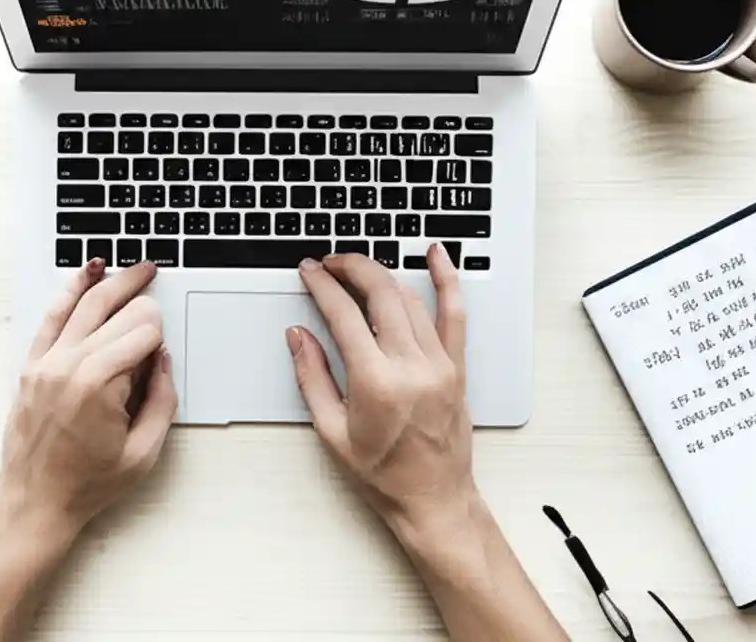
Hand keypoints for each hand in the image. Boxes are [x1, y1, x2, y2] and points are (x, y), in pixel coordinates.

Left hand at [0, 259, 177, 641]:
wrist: (35, 500)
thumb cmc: (87, 483)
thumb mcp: (144, 452)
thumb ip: (161, 400)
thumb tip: (162, 359)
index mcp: (99, 386)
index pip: (142, 334)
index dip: (160, 335)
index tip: (162, 350)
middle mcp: (70, 366)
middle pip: (117, 313)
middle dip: (143, 303)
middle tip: (160, 285)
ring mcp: (47, 362)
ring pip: (86, 304)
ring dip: (114, 282)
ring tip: (137, 268)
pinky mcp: (33, 364)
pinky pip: (53, 316)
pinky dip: (71, 289)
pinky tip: (89, 272)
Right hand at [286, 244, 473, 531]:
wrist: (433, 499)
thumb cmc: (383, 475)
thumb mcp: (332, 431)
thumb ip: (313, 377)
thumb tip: (299, 335)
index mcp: (376, 383)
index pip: (343, 314)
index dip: (321, 285)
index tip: (309, 272)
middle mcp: (411, 367)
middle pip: (380, 293)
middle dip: (351, 267)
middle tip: (330, 263)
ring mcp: (439, 364)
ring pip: (410, 297)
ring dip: (382, 273)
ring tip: (359, 267)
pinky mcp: (456, 366)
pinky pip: (455, 312)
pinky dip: (446, 279)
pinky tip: (437, 255)